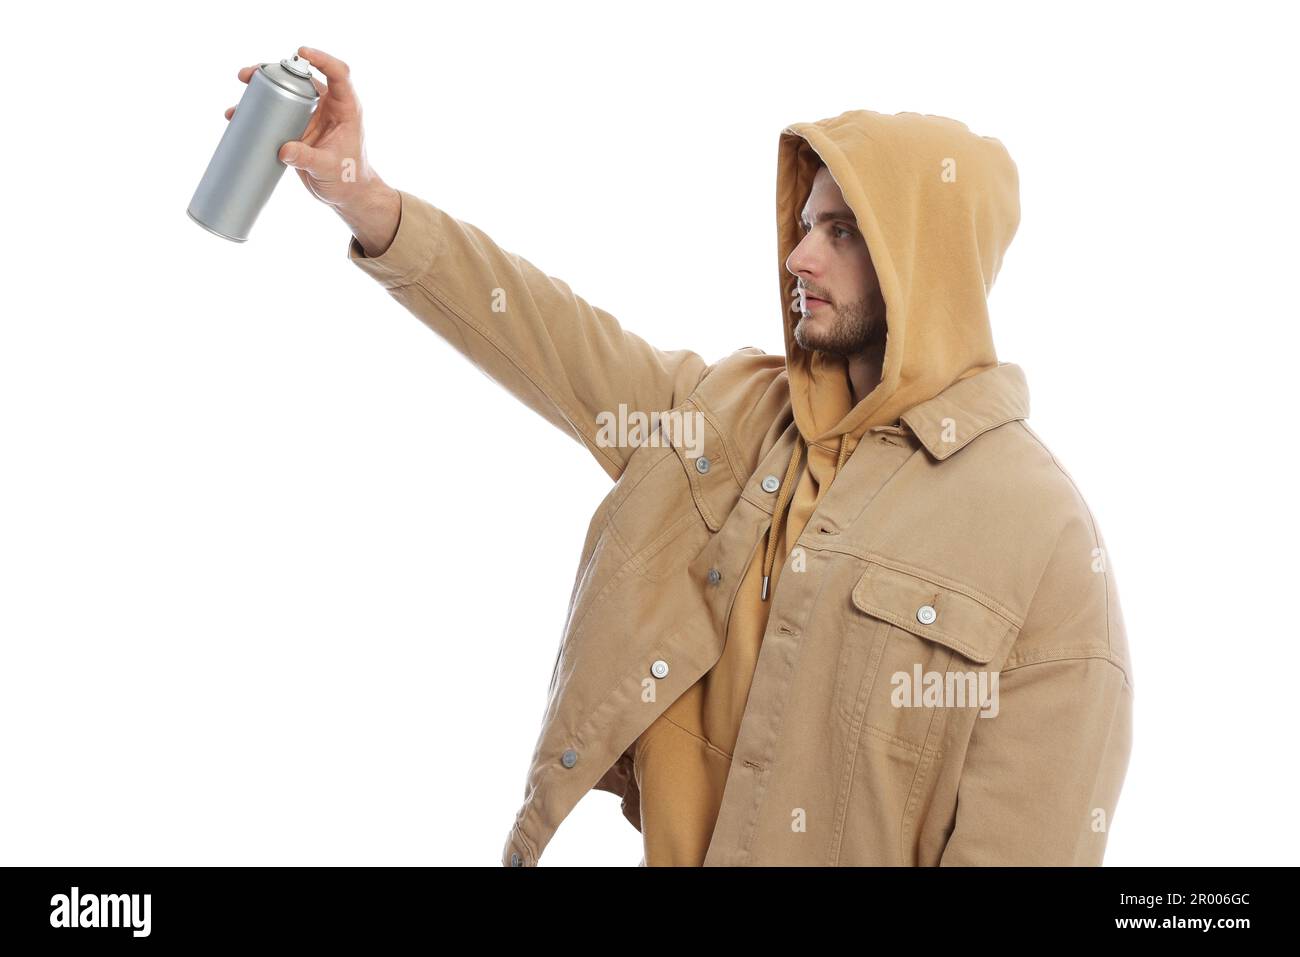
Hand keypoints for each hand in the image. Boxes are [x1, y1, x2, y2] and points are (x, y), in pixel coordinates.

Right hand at [227, 46, 399, 254]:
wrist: (346, 196)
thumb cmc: (349, 179)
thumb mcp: (330, 168)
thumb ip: (308, 158)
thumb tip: (284, 149)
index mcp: (345, 108)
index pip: (338, 73)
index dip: (322, 59)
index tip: (301, 53)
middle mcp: (328, 106)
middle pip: (302, 78)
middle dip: (276, 70)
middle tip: (250, 74)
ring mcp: (310, 116)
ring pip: (286, 92)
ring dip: (263, 86)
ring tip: (242, 86)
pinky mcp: (296, 129)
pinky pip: (276, 112)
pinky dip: (258, 110)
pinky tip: (237, 114)